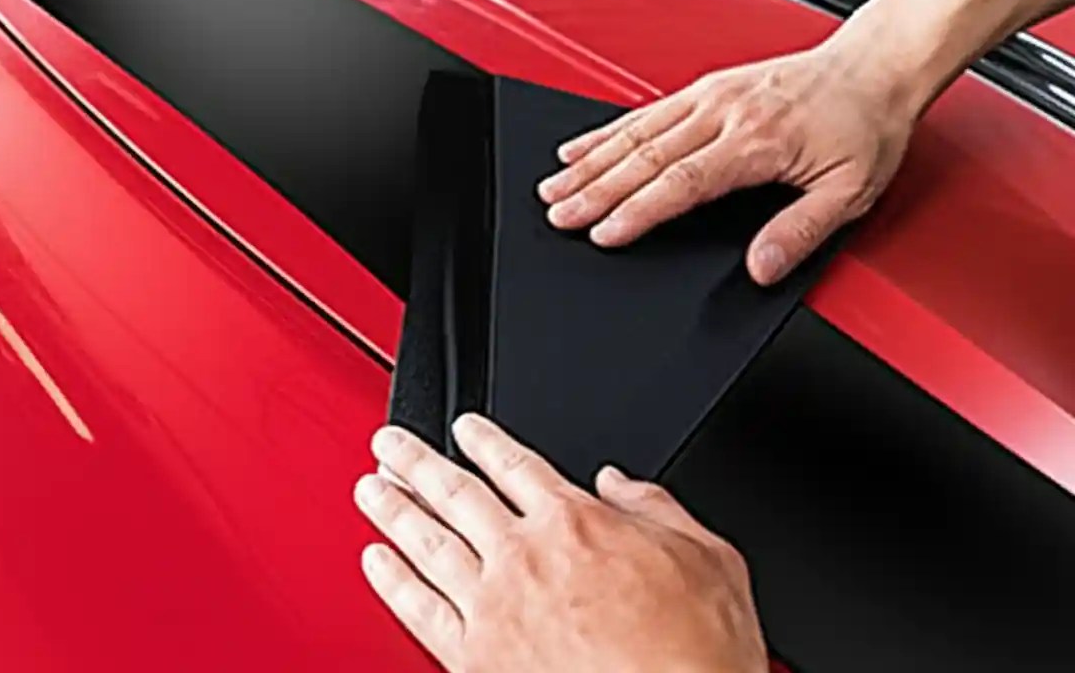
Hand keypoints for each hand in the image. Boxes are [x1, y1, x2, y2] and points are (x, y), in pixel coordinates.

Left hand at [353, 414, 766, 672]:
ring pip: (426, 542)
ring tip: (370, 487)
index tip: (463, 428)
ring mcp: (492, 606)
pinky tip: (375, 562)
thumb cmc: (695, 652)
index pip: (515, 465)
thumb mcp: (709, 555)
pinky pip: (419, 610)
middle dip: (416, 462)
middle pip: (454, 493)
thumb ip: (656, 507)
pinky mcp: (474, 657)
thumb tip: (621, 481)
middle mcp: (524, 556)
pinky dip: (391, 582)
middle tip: (388, 442)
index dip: (483, 441)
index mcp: (576, 523)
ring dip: (392, 510)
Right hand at [537, 45, 915, 284]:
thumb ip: (801, 231)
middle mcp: (726, 113)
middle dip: (595, 189)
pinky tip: (581, 148)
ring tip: (554, 187)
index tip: (602, 231)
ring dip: (591, 161)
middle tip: (558, 213)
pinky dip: (608, 131)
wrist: (875, 68)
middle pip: (646, 156)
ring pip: (637, 131)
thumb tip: (761, 268)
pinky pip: (647, 111)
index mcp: (756, 142)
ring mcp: (712, 96)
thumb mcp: (851, 191)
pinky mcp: (708, 87)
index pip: (682, 183)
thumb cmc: (864, 126)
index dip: (637, 210)